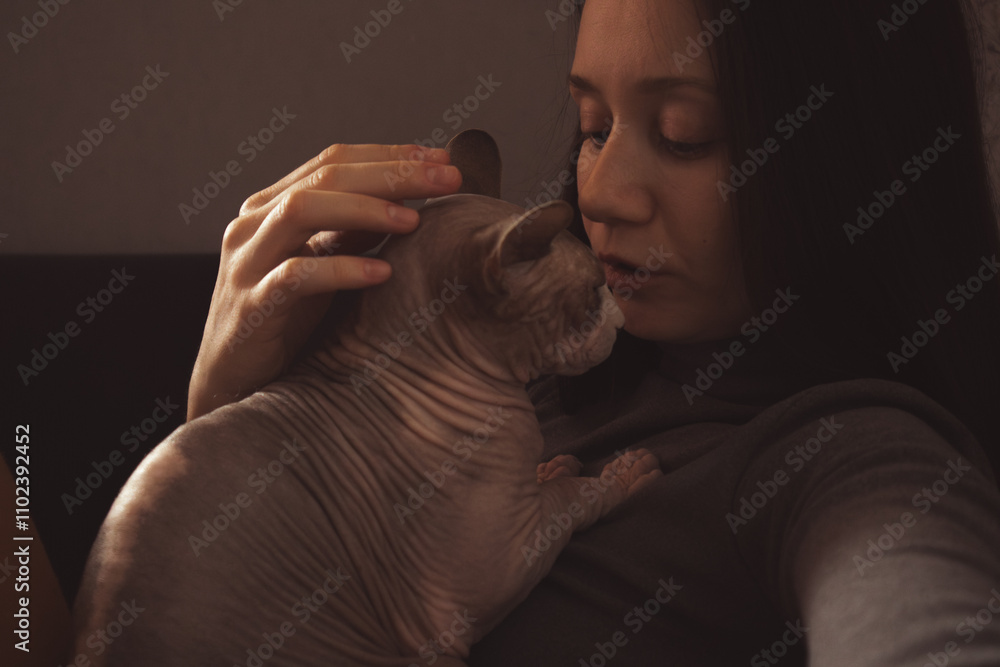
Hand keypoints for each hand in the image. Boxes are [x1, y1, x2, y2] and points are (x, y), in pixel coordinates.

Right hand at [187, 143, 462, 419]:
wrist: (233, 380)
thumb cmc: (284, 320)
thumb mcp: (323, 264)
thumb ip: (351, 231)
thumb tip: (408, 199)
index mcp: (271, 206)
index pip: (333, 160)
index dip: (390, 154)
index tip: (444, 158)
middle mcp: (254, 224)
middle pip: (326, 176)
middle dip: (392, 173)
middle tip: (448, 177)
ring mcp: (247, 262)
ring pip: (302, 211)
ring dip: (365, 210)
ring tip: (414, 220)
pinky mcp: (250, 305)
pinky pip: (295, 276)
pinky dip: (341, 270)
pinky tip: (382, 274)